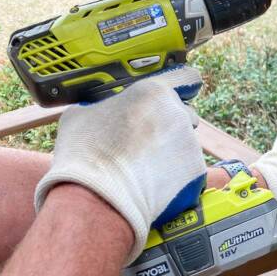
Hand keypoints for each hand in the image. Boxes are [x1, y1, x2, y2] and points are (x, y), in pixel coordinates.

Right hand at [34, 66, 205, 263]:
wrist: (97, 198)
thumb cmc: (87, 155)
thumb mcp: (81, 115)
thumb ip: (101, 105)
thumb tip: (97, 109)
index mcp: (153, 92)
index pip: (185, 77)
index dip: (184, 85)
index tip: (184, 91)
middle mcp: (177, 113)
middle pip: (184, 114)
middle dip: (170, 126)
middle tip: (146, 142)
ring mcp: (190, 143)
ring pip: (185, 143)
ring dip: (171, 152)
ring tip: (144, 167)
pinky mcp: (196, 171)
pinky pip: (188, 169)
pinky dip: (176, 176)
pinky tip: (153, 183)